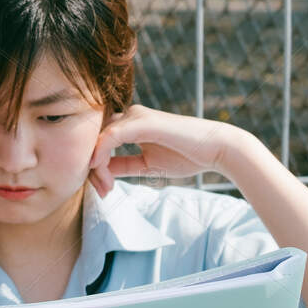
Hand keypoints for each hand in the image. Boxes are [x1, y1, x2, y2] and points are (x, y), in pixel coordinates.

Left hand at [89, 103, 251, 194]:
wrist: (215, 149)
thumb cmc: (186, 155)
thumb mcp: (147, 164)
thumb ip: (123, 165)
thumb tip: (100, 173)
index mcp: (131, 124)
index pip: (102, 142)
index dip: (96, 166)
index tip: (103, 190)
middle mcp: (130, 115)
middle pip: (96, 138)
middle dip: (93, 166)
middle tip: (102, 191)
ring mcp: (135, 116)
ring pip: (100, 137)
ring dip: (96, 164)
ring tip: (106, 187)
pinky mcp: (141, 121)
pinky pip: (111, 136)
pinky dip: (101, 153)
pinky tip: (100, 169)